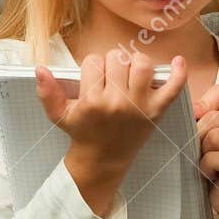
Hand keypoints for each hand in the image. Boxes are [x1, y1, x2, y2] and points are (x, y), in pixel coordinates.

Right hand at [37, 49, 188, 216]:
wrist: (103, 160)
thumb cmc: (83, 132)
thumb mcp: (58, 115)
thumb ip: (47, 92)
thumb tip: (39, 68)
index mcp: (93, 101)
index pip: (94, 62)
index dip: (93, 67)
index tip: (94, 79)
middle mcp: (117, 102)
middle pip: (117, 58)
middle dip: (112, 64)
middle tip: (110, 79)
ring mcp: (140, 106)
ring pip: (141, 64)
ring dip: (135, 63)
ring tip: (129, 74)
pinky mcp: (157, 111)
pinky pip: (173, 88)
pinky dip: (179, 73)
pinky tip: (178, 61)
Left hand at [194, 83, 218, 218]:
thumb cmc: (218, 171)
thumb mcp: (208, 141)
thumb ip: (201, 121)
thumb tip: (187, 108)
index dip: (203, 107)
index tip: (199, 126)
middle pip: (210, 117)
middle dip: (199, 139)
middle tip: (206, 156)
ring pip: (211, 136)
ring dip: (203, 155)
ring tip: (212, 166)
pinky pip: (211, 156)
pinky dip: (207, 168)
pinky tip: (215, 175)